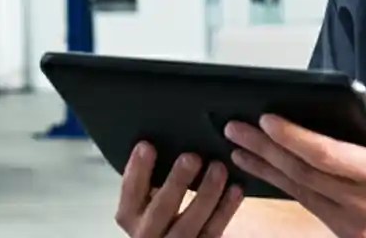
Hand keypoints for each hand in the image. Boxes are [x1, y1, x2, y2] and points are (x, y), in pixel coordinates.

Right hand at [115, 142, 245, 236]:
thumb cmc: (164, 215)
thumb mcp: (150, 199)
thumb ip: (154, 180)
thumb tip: (170, 138)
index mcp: (131, 216)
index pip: (130, 192)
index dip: (137, 169)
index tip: (147, 145)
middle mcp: (147, 235)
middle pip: (160, 210)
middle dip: (176, 183)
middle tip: (192, 157)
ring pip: (188, 224)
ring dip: (206, 194)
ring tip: (219, 168)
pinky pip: (212, 232)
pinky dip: (224, 210)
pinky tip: (235, 189)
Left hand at [225, 91, 365, 237]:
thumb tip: (357, 97)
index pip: (325, 155)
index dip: (290, 136)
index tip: (265, 119)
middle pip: (304, 176)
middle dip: (265, 150)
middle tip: (236, 129)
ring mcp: (362, 232)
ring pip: (303, 196)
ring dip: (268, 172)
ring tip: (240, 151)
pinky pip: (314, 209)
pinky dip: (288, 189)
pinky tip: (268, 173)